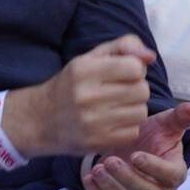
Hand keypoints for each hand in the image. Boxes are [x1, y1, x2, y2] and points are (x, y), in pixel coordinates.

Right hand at [6, 34, 155, 156]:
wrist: (39, 120)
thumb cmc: (72, 84)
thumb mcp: (91, 57)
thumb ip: (124, 46)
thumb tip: (150, 56)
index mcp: (84, 71)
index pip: (135, 67)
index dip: (135, 69)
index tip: (122, 73)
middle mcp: (87, 97)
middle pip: (142, 90)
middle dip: (136, 88)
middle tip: (120, 91)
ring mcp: (92, 123)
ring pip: (141, 112)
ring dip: (134, 108)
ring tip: (116, 107)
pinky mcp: (97, 143)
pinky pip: (133, 132)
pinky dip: (128, 127)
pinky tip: (112, 123)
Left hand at [83, 102, 189, 189]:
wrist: (133, 149)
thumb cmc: (153, 136)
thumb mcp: (165, 124)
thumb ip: (179, 117)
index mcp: (176, 172)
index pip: (171, 176)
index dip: (154, 168)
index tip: (135, 155)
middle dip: (128, 180)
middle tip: (111, 161)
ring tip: (97, 170)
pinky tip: (89, 177)